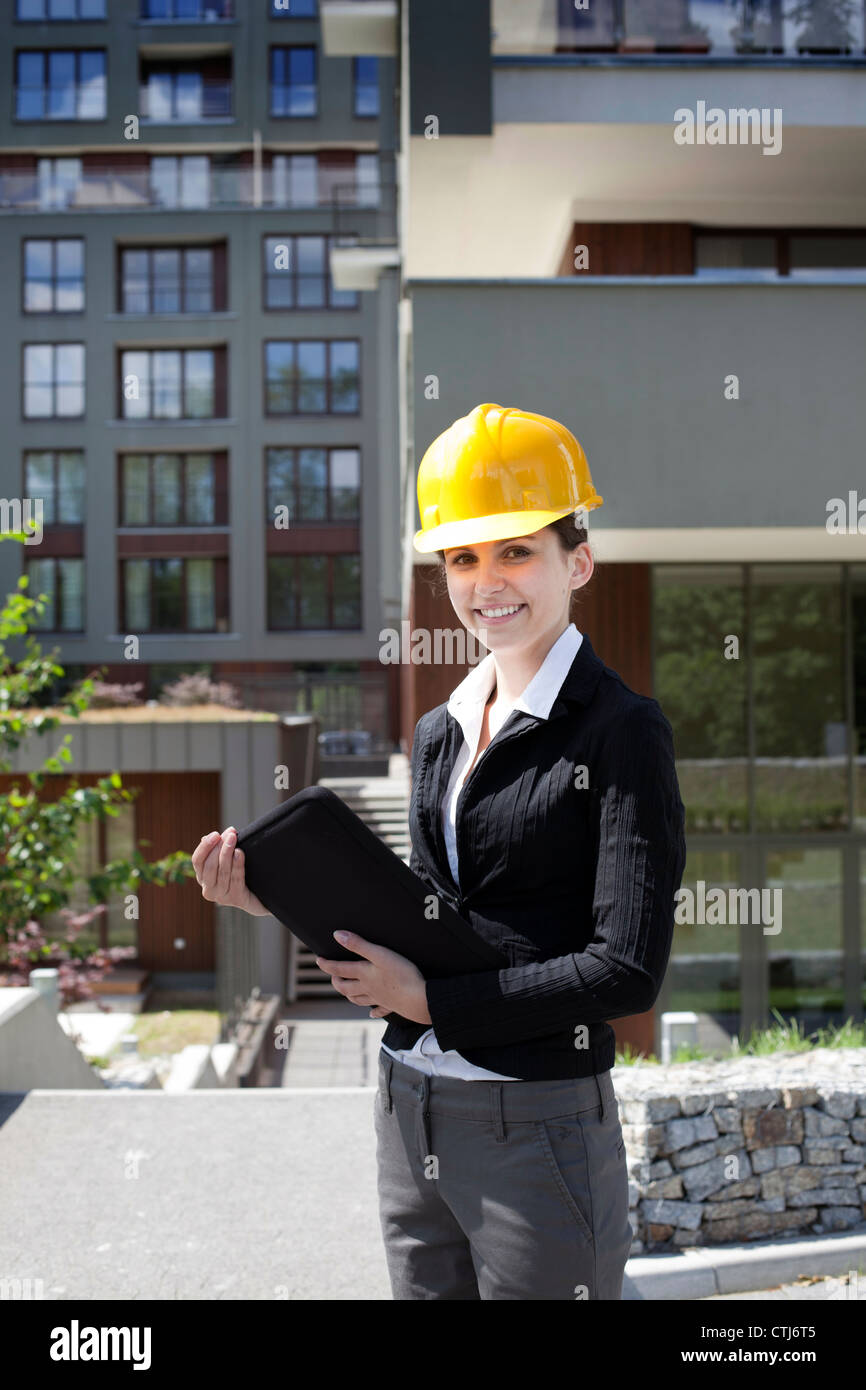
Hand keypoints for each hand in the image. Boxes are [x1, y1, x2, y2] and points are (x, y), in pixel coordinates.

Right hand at [191, 827, 269, 916]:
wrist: (260, 896)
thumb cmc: (240, 874)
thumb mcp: (227, 861)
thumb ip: (218, 849)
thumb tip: (207, 837)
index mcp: (203, 878)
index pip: (197, 861)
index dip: (205, 847)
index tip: (216, 834)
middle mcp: (209, 889)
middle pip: (210, 866)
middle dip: (219, 848)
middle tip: (230, 835)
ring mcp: (221, 897)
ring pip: (223, 872)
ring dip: (228, 853)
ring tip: (234, 839)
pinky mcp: (236, 899)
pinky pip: (236, 879)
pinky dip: (237, 865)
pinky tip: (239, 853)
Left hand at [315, 931, 431, 1023]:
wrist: (419, 999)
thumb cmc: (401, 974)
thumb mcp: (380, 954)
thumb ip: (359, 945)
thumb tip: (338, 935)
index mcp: (364, 974)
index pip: (340, 969)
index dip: (327, 964)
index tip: (319, 960)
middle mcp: (368, 988)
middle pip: (346, 988)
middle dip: (336, 982)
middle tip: (332, 976)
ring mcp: (379, 998)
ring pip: (359, 1000)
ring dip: (350, 995)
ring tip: (346, 991)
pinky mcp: (392, 1005)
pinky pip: (379, 1010)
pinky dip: (373, 1012)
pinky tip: (372, 1013)